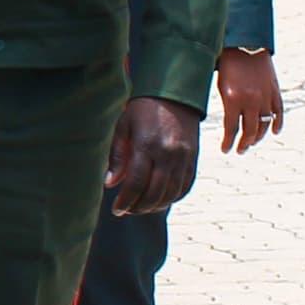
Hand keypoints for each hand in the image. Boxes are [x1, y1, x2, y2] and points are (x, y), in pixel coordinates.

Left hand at [106, 97, 200, 216]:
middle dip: (138, 208)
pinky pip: (185, 187)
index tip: (116, 210)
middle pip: (154, 193)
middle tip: (126, 211)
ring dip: (154, 206)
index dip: (125, 201)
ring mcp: (184, 158)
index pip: (135, 183)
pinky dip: (172, 198)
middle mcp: (168, 153)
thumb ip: (118, 156)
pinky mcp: (194, 159)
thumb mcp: (124, 126)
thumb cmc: (143, 109)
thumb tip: (110, 183)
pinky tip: (159, 200)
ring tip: (140, 207)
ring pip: (170, 194)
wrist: (175, 94)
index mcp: (147, 144)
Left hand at [216, 50, 285, 155]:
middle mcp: (250, 100)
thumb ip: (226, 106)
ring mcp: (265, 96)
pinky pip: (279, 112)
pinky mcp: (275, 90)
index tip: (226, 150)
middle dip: (243, 144)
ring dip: (259, 137)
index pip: (231, 130)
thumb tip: (228, 126)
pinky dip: (278, 123)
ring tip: (252, 143)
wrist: (244, 43)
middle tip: (239, 150)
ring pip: (265, 124)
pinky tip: (275, 132)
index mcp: (232, 99)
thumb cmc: (227, 64)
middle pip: (249, 131)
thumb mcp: (221, 86)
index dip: (228, 143)